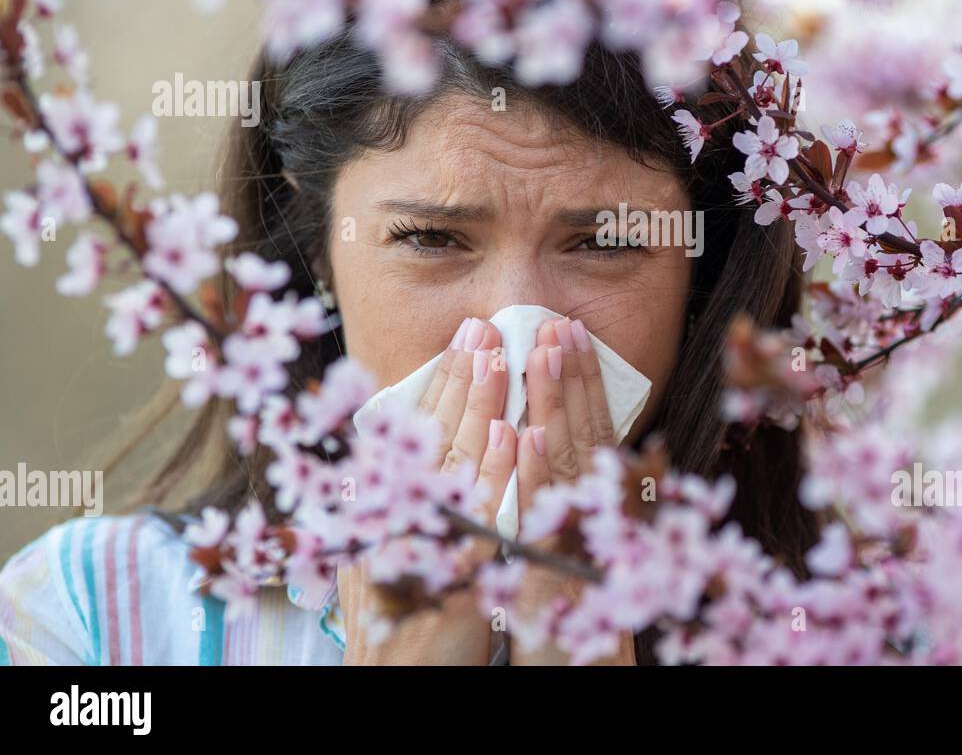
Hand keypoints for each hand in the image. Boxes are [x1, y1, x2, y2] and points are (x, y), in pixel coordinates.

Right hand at [338, 316, 517, 664]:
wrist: (405, 677)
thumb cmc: (413, 616)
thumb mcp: (416, 544)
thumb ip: (424, 496)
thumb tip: (437, 442)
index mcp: (400, 505)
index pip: (424, 431)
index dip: (445, 382)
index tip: (465, 337)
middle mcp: (408, 518)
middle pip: (440, 435)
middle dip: (463, 379)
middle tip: (482, 326)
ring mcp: (432, 543)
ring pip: (461, 462)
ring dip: (482, 406)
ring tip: (499, 357)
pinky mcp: (463, 576)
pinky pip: (489, 516)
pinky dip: (503, 473)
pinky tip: (519, 435)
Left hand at [511, 316, 637, 665]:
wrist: (581, 671)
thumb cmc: (571, 614)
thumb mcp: (573, 542)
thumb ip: (567, 493)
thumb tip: (547, 436)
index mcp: (600, 506)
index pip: (594, 432)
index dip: (583, 382)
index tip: (570, 334)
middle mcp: (599, 518)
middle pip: (584, 436)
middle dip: (569, 378)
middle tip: (558, 324)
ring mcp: (581, 543)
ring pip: (568, 463)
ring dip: (556, 405)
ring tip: (545, 355)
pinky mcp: (555, 571)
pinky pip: (545, 519)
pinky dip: (537, 476)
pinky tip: (528, 436)